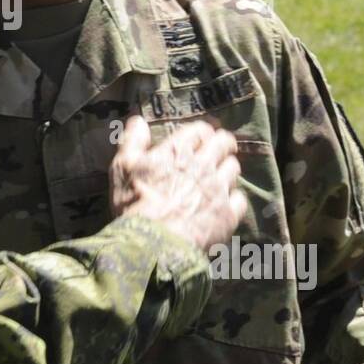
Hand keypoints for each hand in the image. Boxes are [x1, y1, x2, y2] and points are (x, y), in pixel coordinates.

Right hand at [109, 116, 245, 250]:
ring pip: (233, 168)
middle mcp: (203, 165)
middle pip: (222, 143)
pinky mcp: (227, 214)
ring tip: (222, 172)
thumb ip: (132, 141)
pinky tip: (227, 202)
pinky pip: (240, 199)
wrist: (154, 243)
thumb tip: (139, 121)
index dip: (201, 131)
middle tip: (219, 146)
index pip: (199, 130)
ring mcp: (218, 190)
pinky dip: (234, 198)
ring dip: (228, 167)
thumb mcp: (123, 168)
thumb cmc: (135, 204)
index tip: (201, 135)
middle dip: (222, 142)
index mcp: (178, 151)